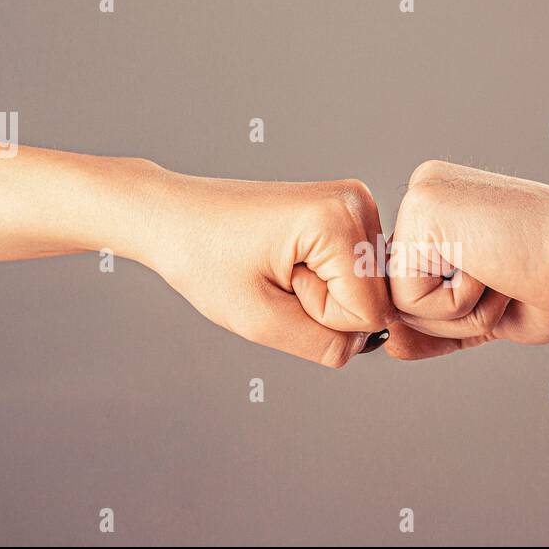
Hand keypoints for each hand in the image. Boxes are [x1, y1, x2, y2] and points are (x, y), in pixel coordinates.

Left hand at [128, 163, 394, 366]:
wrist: (175, 217)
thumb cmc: (203, 257)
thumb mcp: (260, 321)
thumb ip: (326, 346)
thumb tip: (367, 342)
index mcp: (338, 219)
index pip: (370, 313)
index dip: (321, 317)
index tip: (279, 286)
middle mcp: (357, 203)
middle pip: (373, 299)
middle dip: (323, 305)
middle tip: (276, 279)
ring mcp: (354, 205)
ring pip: (364, 289)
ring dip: (320, 293)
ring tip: (277, 268)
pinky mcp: (344, 213)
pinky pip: (352, 275)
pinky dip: (320, 279)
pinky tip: (286, 261)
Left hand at [385, 160, 548, 359]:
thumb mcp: (487, 314)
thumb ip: (437, 328)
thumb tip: (390, 345)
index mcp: (442, 214)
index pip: (415, 293)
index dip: (460, 313)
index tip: (509, 279)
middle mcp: (425, 196)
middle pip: (401, 300)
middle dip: (457, 316)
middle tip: (510, 276)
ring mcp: (420, 198)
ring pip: (400, 305)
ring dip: (461, 313)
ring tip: (504, 272)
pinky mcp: (422, 210)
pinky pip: (409, 301)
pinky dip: (458, 306)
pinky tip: (495, 267)